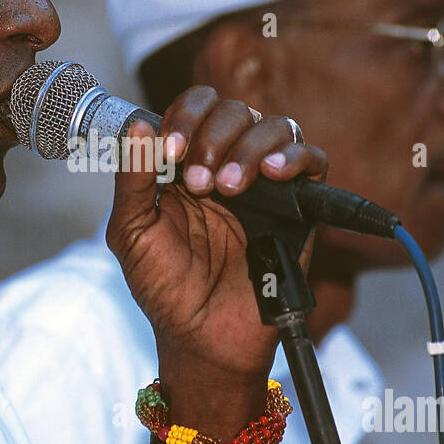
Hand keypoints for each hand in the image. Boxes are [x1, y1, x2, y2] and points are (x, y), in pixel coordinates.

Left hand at [106, 87, 327, 393]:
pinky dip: (294, 157)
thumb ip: (132, 177)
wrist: (204, 336)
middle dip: (213, 136)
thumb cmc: (164, 287)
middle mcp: (227, 162)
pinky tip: (273, 174)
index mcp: (185, 161)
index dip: (184, 117)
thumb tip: (139, 123)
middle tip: (200, 181)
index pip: (193, 107)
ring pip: (273, 127)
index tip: (172, 151)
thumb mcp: (131, 231)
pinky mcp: (299, 206)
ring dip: (248, 148)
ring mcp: (265, 182)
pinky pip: (312, 160)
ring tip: (230, 189)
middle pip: (233, 110)